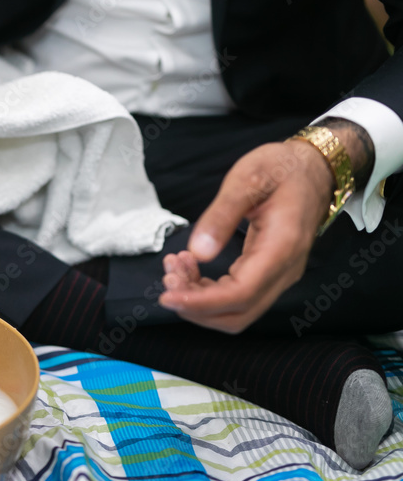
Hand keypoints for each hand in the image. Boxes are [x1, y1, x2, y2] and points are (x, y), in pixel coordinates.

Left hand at [158, 140, 334, 332]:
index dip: (201, 303)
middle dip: (196, 305)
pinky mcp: (268, 273)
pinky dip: (208, 290)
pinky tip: (189, 265)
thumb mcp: (247, 180)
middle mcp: (284, 270)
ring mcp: (279, 275)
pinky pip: (237, 295)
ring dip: (199, 298)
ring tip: (175, 266)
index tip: (168, 296)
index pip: (240, 294)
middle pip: (237, 313)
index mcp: (281, 247)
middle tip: (168, 277)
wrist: (313, 168)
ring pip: (236, 309)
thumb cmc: (282, 168)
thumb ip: (221, 215)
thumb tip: (199, 252)